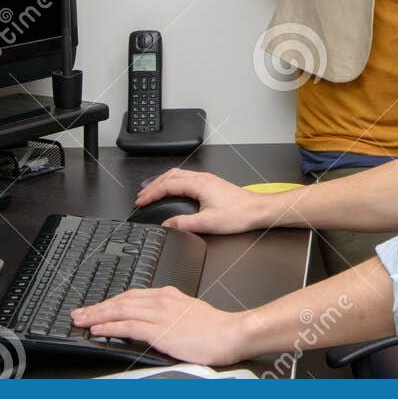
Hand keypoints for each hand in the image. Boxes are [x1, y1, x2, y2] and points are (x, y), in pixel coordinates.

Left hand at [71, 286, 249, 365]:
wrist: (230, 333)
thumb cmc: (215, 328)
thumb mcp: (190, 312)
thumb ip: (171, 313)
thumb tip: (156, 322)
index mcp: (168, 295)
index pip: (132, 295)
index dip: (111, 301)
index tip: (98, 306)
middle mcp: (161, 300)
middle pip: (121, 300)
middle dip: (97, 306)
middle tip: (80, 312)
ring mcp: (159, 314)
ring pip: (120, 310)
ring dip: (97, 315)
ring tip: (81, 320)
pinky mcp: (159, 330)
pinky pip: (127, 326)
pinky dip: (109, 326)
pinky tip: (98, 329)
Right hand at [134, 168, 272, 234]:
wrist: (257, 210)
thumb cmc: (238, 215)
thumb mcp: (208, 223)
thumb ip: (184, 223)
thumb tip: (167, 224)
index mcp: (198, 184)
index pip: (167, 185)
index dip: (151, 193)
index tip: (140, 201)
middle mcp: (201, 178)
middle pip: (170, 176)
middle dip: (153, 185)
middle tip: (141, 196)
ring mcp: (207, 179)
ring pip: (178, 174)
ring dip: (162, 182)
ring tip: (151, 191)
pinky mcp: (211, 183)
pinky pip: (186, 177)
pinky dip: (173, 182)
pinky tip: (172, 189)